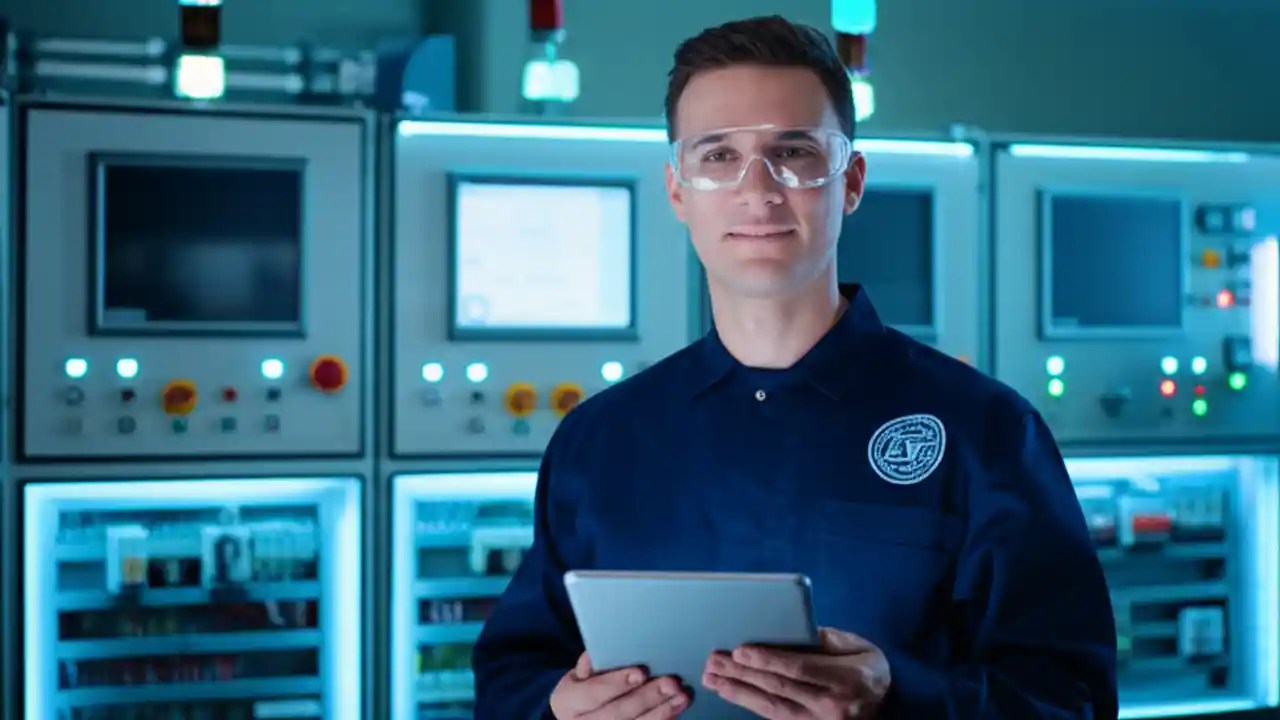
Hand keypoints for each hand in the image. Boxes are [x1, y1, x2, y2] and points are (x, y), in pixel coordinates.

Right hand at [551, 652, 690, 718]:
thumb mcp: (577, 676)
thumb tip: (597, 652)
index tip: (640, 672)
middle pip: (617, 714)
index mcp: (567, 703)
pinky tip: (675, 709)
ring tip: (681, 696)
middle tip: (670, 683)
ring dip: (661, 712)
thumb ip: (589, 666)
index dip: (616, 683)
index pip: (592, 694)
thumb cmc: (581, 691)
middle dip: (646, 698)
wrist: (576, 718)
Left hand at [701, 627, 890, 718]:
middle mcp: (832, 706)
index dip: (767, 661)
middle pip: (779, 688)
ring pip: (773, 708)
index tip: (740, 651)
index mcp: (845, 679)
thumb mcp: (857, 646)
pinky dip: (752, 705)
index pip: (798, 669)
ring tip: (714, 680)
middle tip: (715, 662)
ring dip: (739, 693)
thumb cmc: (868, 667)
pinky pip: (776, 718)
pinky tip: (732, 693)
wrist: (888, 702)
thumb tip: (791, 631)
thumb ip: (825, 639)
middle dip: (742, 675)